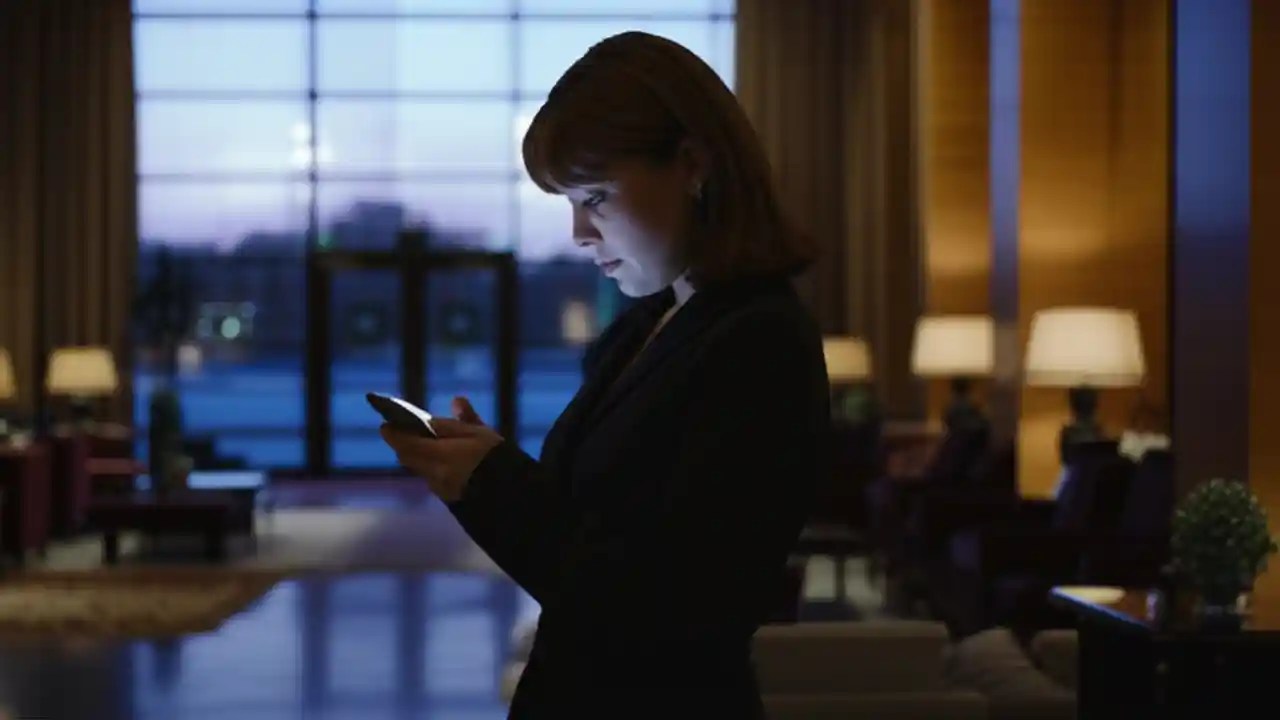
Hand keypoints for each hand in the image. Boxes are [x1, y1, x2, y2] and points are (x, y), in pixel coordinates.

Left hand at [379, 396, 502, 501]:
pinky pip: (433, 479)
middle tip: (408, 431)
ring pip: (420, 468)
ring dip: (419, 456)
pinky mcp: (449, 500)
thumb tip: (457, 401)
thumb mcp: (483, 435)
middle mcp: (433, 474)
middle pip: (408, 457)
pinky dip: (432, 467)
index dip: (393, 433)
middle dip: (405, 444)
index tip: (387, 423)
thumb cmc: (497, 461)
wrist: (512, 501)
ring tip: (430, 444)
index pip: (405, 443)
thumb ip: (464, 421)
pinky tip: (447, 461)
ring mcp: (440, 490)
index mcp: (439, 456)